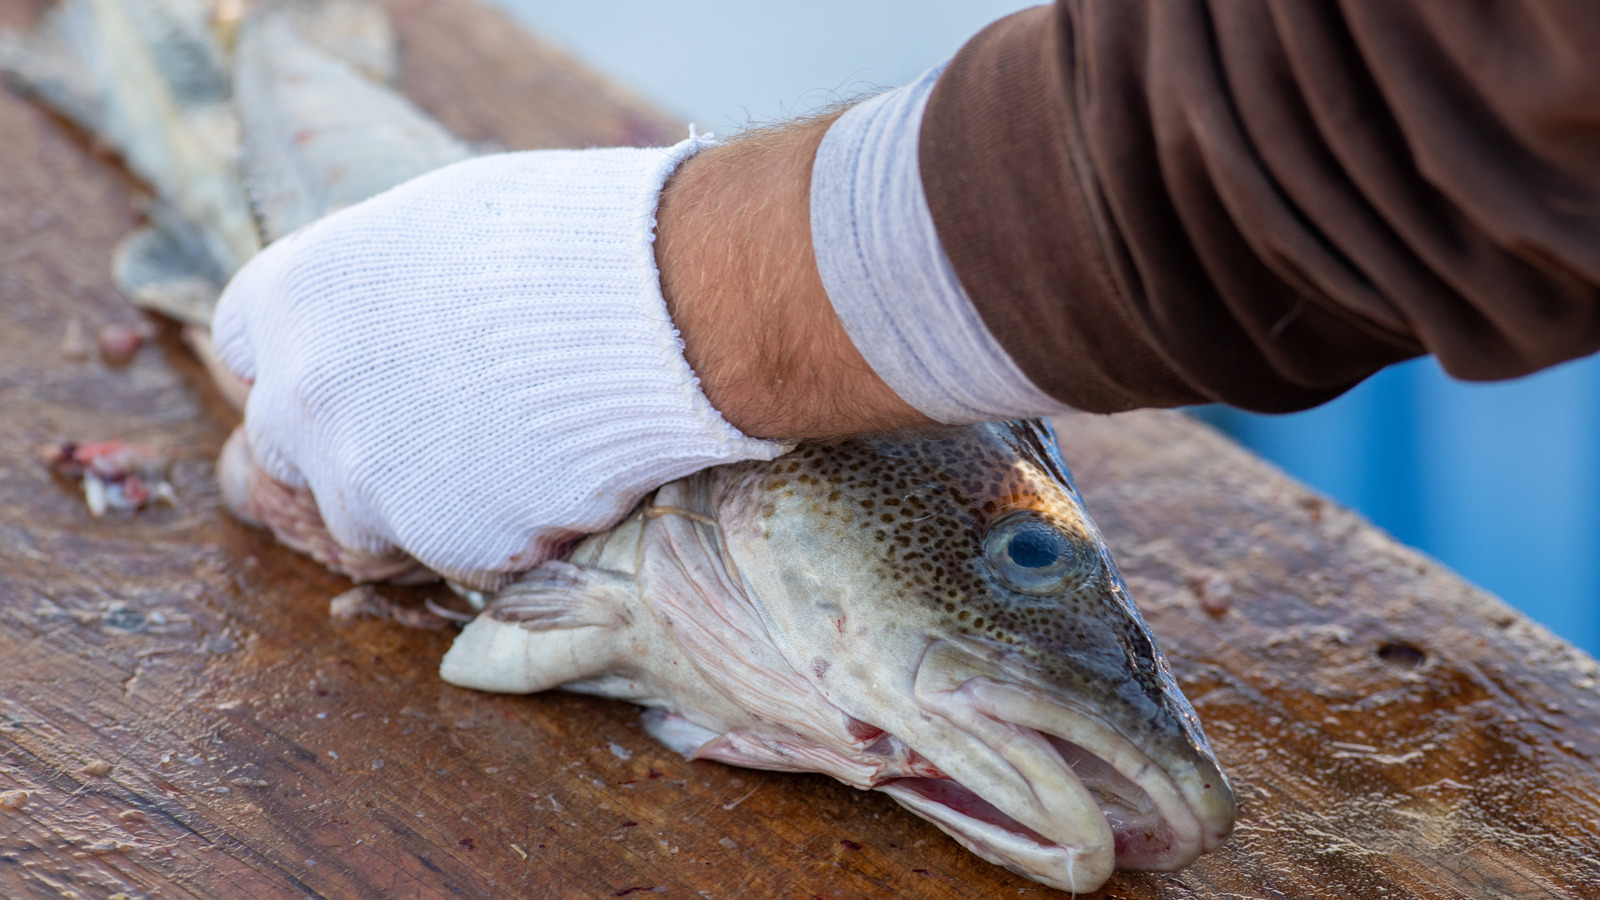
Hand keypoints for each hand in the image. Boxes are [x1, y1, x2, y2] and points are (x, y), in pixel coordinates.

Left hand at [210, 139, 786, 589]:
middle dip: (354, 443)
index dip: (311, 360)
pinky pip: (458, 554)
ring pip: (366, 519)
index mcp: (290, 296)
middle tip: (442, 425)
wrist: (660, 303)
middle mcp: (303, 395)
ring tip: (519, 453)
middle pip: (288, 447)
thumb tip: (386, 317)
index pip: (243, 349)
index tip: (365, 364)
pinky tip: (565, 477)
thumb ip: (378, 285)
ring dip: (425, 501)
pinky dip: (506, 532)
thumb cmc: (565, 236)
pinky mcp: (443, 540)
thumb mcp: (440, 226)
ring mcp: (367, 478)